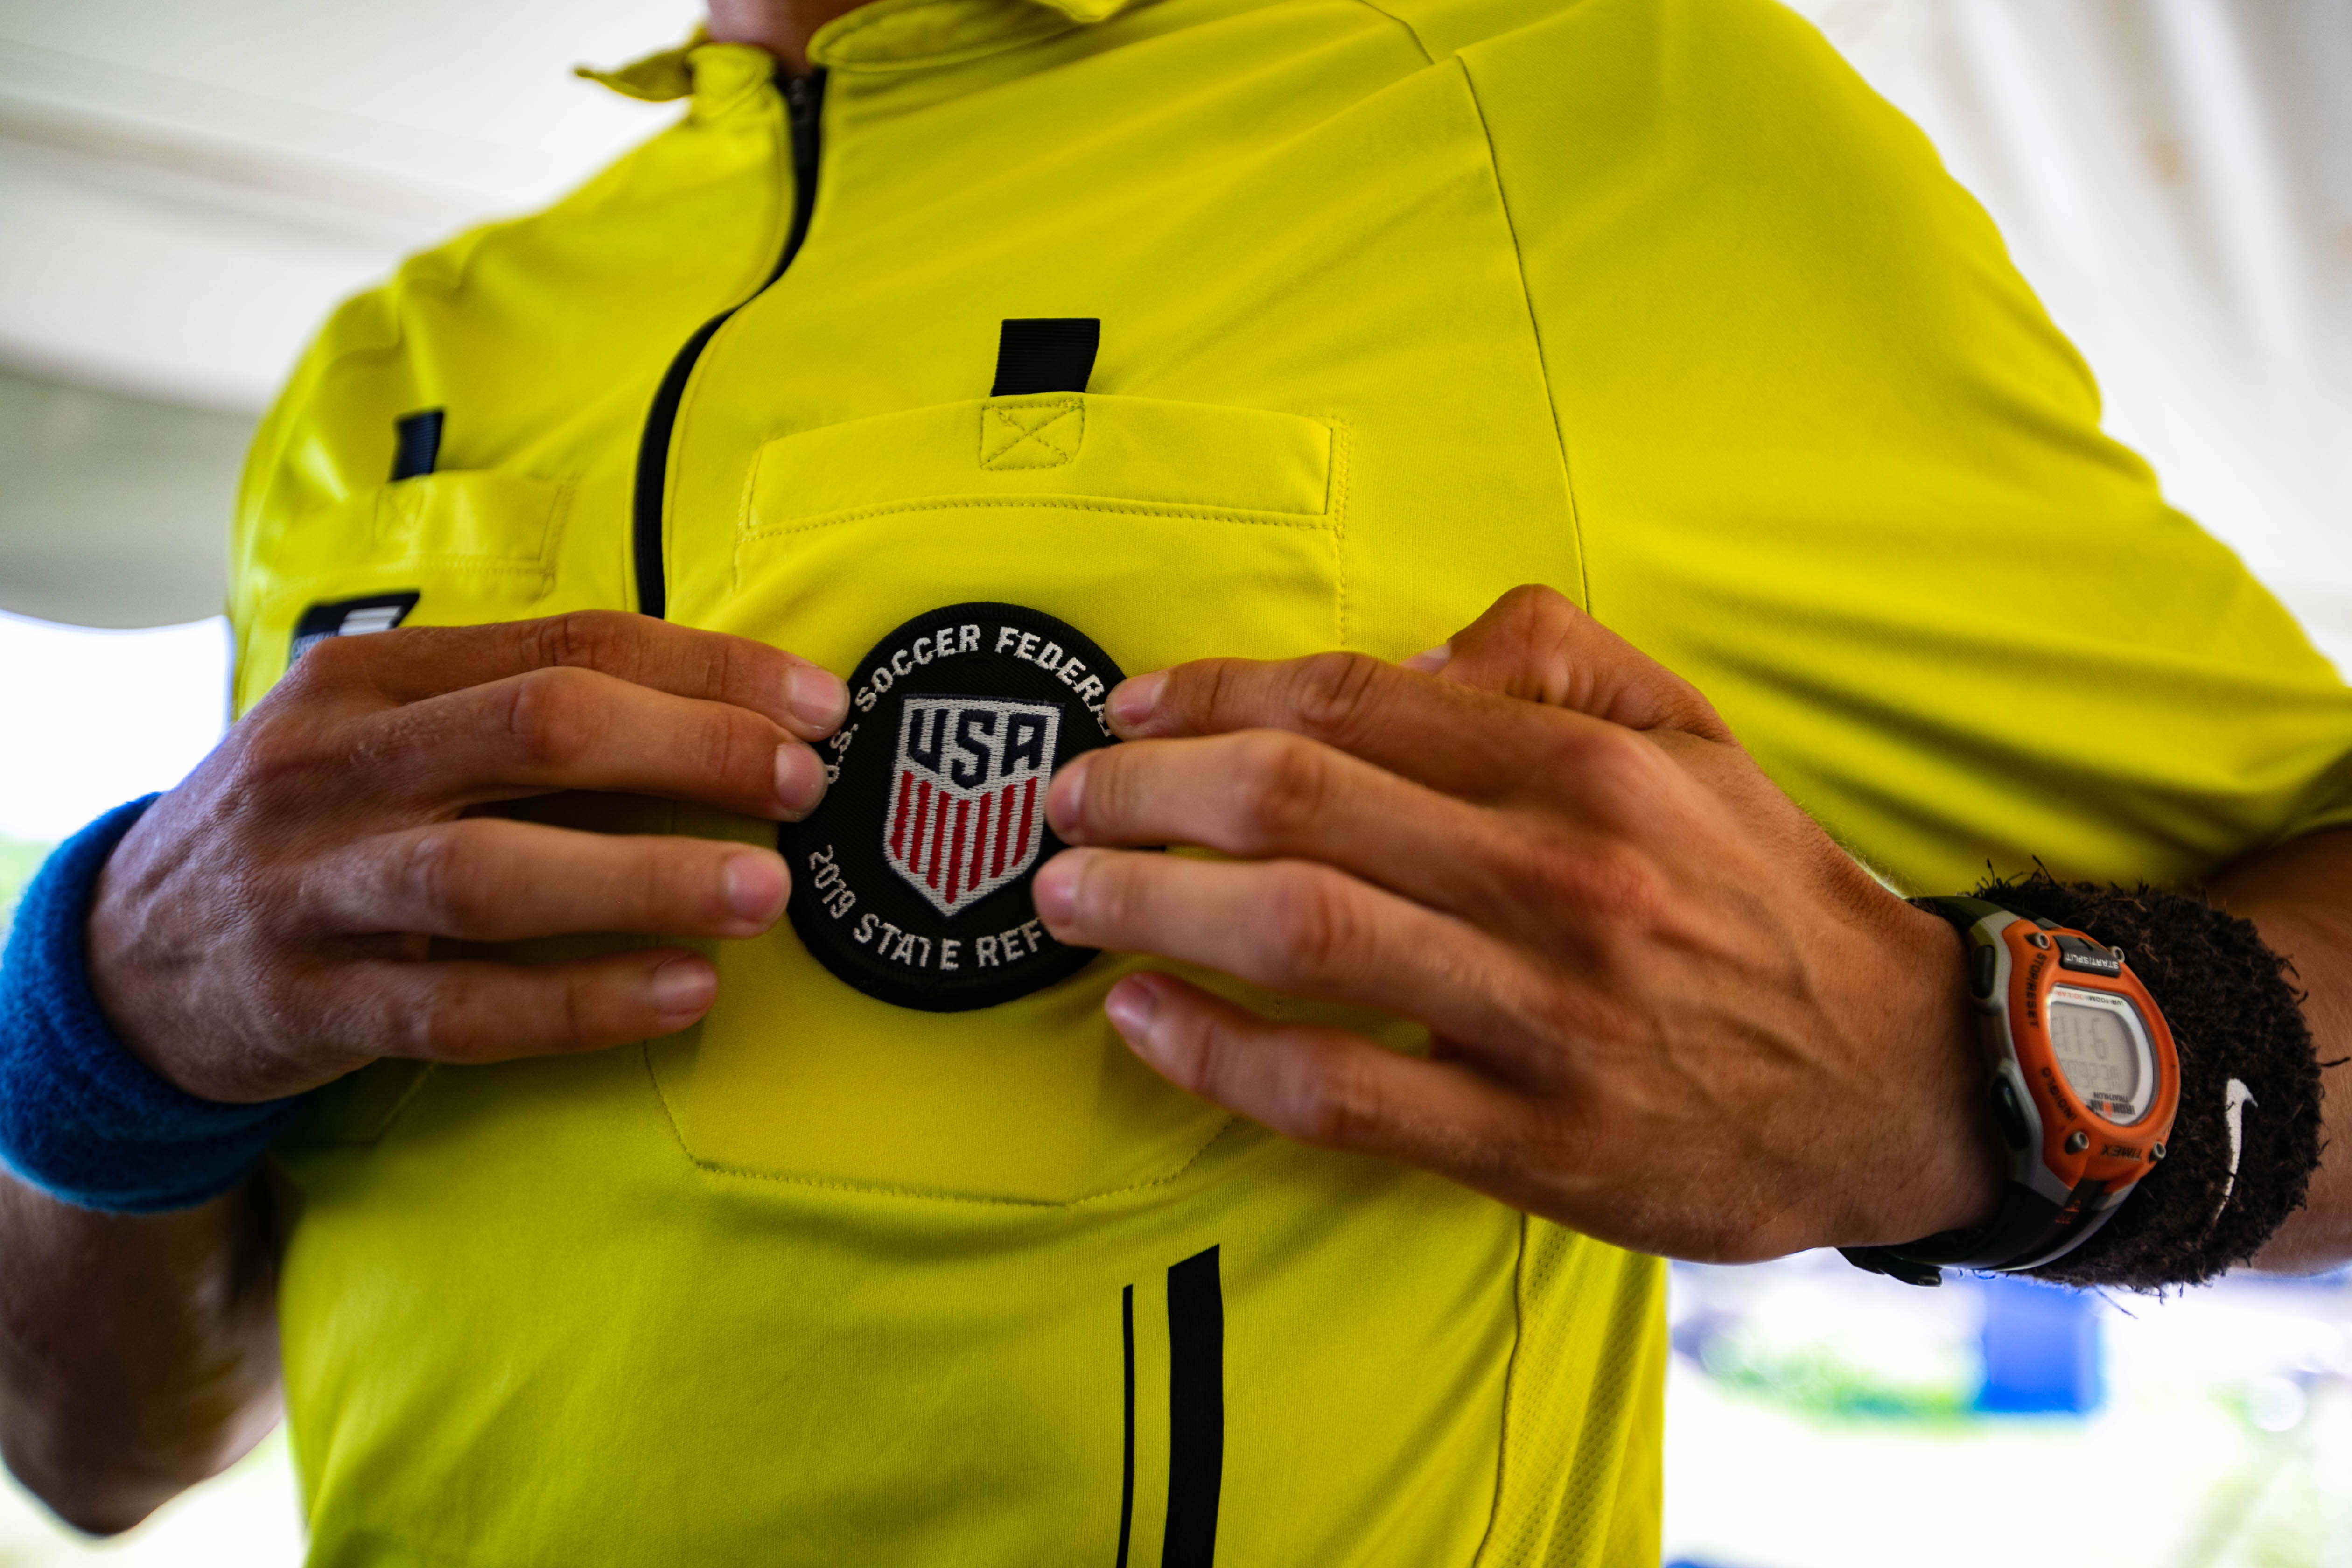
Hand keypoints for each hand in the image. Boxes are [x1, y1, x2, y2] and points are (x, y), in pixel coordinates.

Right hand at [87, 612, 846, 1103]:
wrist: (127, 959)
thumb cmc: (316, 826)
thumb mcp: (382, 734)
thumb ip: (515, 709)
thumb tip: (724, 713)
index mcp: (368, 677)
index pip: (568, 644)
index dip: (707, 670)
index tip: (819, 705)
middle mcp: (334, 767)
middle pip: (539, 731)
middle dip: (691, 751)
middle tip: (804, 787)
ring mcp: (313, 890)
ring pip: (495, 874)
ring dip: (645, 879)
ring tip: (765, 894)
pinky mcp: (313, 1009)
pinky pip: (463, 1010)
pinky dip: (581, 1003)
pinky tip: (682, 993)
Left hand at [1032, 586, 2001, 1261]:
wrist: (1897, 1079)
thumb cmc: (1768, 898)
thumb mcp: (1698, 738)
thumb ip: (1562, 659)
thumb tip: (1423, 646)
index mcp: (1585, 769)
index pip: (1353, 702)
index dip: (1215, 696)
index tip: (1129, 708)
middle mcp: (1558, 878)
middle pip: (1297, 803)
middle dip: (1148, 793)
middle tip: (1063, 801)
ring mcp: (1541, 1015)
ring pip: (1300, 934)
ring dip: (1154, 906)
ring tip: (1066, 897)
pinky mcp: (1533, 1141)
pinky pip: (1338, 1092)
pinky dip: (1220, 1054)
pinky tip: (1142, 1020)